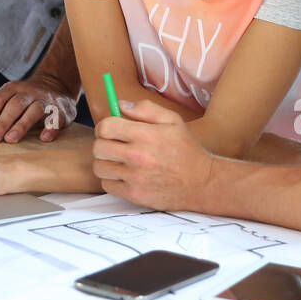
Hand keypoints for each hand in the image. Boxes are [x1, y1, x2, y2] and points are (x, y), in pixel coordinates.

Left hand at [0, 77, 78, 143]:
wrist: (56, 86)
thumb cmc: (22, 99)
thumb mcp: (4, 99)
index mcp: (11, 89)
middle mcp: (28, 92)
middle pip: (14, 104)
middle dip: (2, 122)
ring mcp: (45, 100)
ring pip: (34, 109)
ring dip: (22, 124)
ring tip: (11, 140)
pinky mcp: (61, 110)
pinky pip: (57, 117)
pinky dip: (50, 127)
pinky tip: (44, 138)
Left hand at [92, 100, 215, 210]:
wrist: (202, 182)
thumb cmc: (186, 149)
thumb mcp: (173, 120)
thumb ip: (145, 108)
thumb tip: (120, 104)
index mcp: (145, 135)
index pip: (106, 127)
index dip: (104, 126)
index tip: (110, 130)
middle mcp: (137, 157)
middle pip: (98, 147)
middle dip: (102, 143)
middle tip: (113, 144)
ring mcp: (134, 178)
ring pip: (99, 167)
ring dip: (105, 162)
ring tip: (118, 160)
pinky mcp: (134, 195)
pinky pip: (107, 185)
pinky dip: (111, 179)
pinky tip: (124, 174)